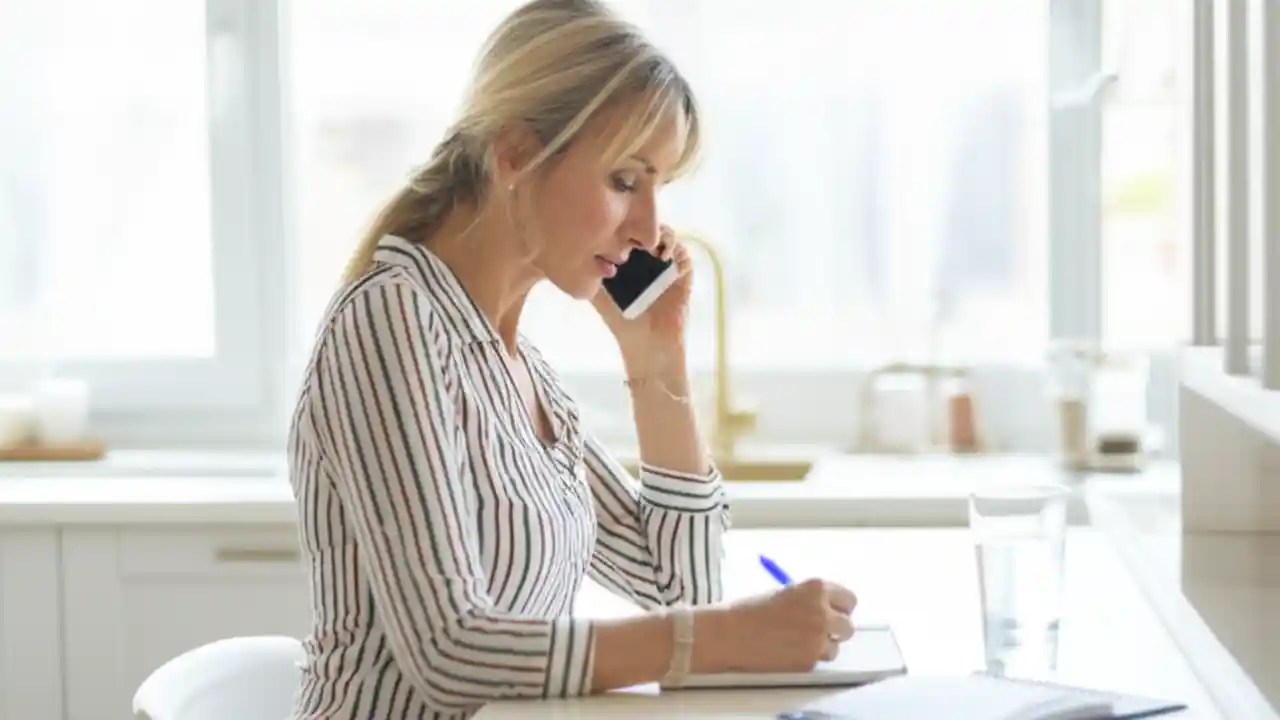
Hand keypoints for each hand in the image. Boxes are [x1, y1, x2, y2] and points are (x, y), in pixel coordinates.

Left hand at [590, 225, 692, 362]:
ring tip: (647, 245)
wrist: (647, 343)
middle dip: (640, 224)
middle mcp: (647, 257)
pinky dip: (674, 248)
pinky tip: (662, 257)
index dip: (621, 224)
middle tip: (631, 232)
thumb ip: (588, 273)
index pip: (626, 230)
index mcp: (627, 259)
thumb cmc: (621, 320)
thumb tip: (570, 250)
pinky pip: (682, 252)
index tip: (613, 229)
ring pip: (666, 235)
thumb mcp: (597, 293)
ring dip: (659, 234)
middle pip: (647, 227)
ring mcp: (666, 263)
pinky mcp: (682, 271)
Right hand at [696, 579, 857, 673]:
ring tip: (796, 641)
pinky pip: (817, 660)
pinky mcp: (809, 661)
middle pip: (847, 626)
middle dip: (835, 628)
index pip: (849, 600)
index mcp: (816, 589)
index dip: (839, 607)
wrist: (729, 634)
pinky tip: (786, 651)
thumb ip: (809, 600)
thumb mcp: (785, 594)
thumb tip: (827, 609)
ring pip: (835, 646)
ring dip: (822, 645)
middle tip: (818, 630)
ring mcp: (817, 639)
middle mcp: (822, 613)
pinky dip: (806, 658)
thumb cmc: (749, 610)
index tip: (832, 611)